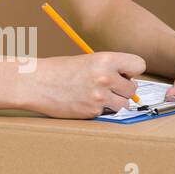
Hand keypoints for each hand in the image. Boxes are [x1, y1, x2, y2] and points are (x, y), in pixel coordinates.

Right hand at [27, 51, 146, 119]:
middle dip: (123, 90)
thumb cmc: (59, 70)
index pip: (139, 65)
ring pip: (124, 104)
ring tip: (98, 96)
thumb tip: (128, 81)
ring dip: (115, 103)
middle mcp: (106, 77)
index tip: (122, 73)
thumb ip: (109, 68)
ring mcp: (100, 97)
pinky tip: (85, 102)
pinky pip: (108, 114)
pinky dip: (100, 110)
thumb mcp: (88, 61)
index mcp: (106, 59)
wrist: (35, 83)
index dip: (131, 70)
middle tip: (107, 87)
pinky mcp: (92, 112)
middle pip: (133, 89)